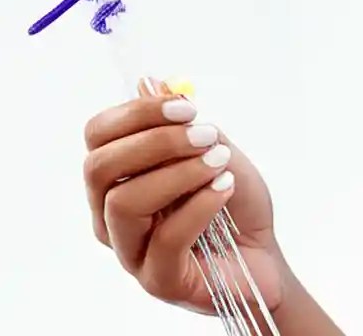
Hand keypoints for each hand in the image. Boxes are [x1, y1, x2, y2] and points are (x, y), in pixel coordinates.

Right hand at [83, 77, 285, 316]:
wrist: (264, 256)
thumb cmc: (235, 204)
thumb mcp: (216, 149)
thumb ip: (183, 123)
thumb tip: (149, 83)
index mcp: (119, 178)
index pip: (98, 137)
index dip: (136, 113)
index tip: (186, 108)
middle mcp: (111, 214)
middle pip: (100, 167)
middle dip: (156, 141)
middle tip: (206, 135)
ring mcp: (130, 250)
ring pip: (125, 202)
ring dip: (179, 174)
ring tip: (219, 164)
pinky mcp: (156, 279)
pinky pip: (164, 239)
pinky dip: (200, 206)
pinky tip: (224, 190)